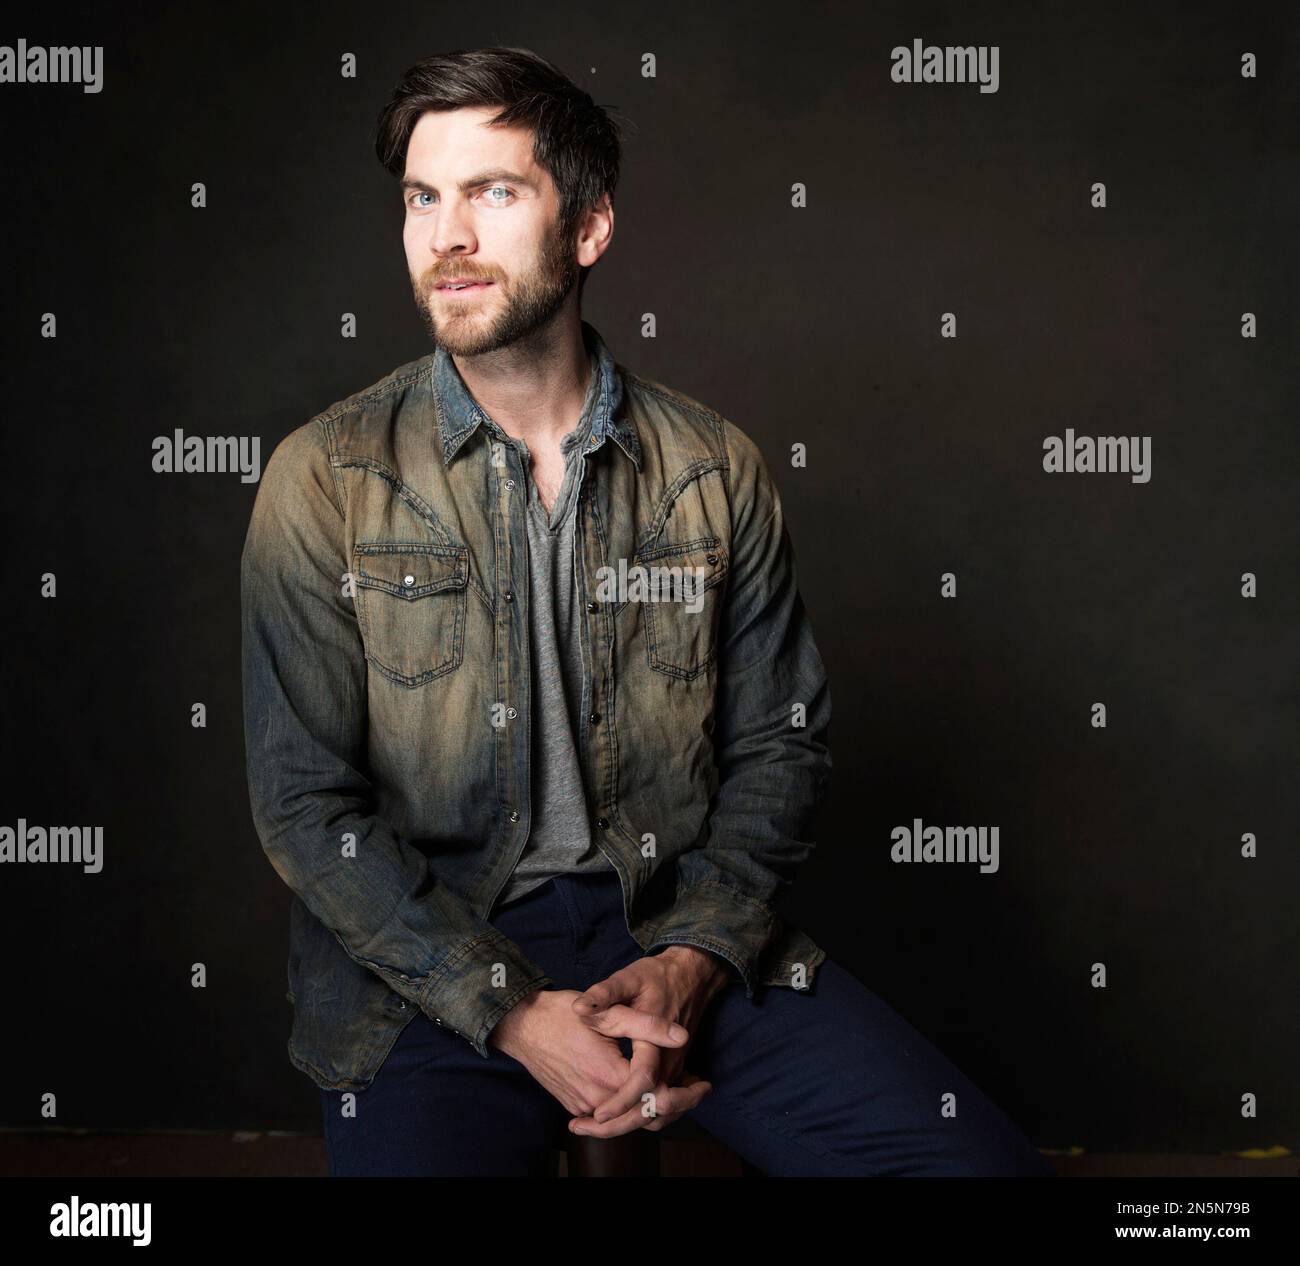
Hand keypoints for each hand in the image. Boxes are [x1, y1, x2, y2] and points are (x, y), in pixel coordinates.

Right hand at [487, 987, 690, 1119]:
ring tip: (681, 1088)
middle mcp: (596, 1099)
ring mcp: (584, 1106)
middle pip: (646, 1117)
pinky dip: (633, 1106)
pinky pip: (611, 1115)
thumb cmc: (562, 1014)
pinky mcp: (576, 1105)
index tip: (704, 1084)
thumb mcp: (607, 1011)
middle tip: (699, 1090)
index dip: (685, 1094)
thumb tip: (681, 1036)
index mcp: (609, 1076)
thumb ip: (646, 1025)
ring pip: (629, 1120)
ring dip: (656, 1107)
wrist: (522, 1026)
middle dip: (677, 1107)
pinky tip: (648, 1088)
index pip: (656, 1098)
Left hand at [565, 945, 730, 1137]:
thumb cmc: (657, 977)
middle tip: (581, 1127)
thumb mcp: (629, 978)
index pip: (642, 1081)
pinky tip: (617, 1116)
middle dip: (618, 1126)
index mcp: (655, 1041)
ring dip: (630, 1126)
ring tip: (592, 1127)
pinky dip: (644, 1117)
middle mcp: (669, 1062)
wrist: (690, 976)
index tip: (596, 1114)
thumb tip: (579, 1008)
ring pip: (660, 1114)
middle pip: (652, 1111)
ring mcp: (675, 1069)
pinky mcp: (675, 1072)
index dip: (621, 1101)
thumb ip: (605, 992)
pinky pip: (664, 1107)